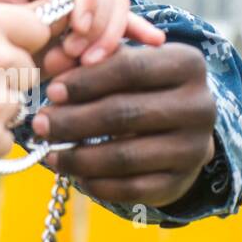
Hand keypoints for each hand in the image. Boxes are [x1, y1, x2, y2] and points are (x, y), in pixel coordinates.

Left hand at [0, 0, 164, 76]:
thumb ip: (34, 18)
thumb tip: (73, 26)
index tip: (77, 30)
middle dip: (96, 26)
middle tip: (75, 56)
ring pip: (116, 7)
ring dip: (105, 39)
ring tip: (81, 64)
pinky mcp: (88, 21)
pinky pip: (120, 22)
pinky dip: (135, 31)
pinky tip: (152, 41)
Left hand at [33, 43, 217, 208]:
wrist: (176, 126)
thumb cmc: (137, 83)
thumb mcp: (120, 59)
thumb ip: (90, 52)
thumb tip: (54, 59)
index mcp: (188, 64)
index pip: (130, 68)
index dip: (85, 80)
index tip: (51, 91)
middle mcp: (201, 106)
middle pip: (125, 114)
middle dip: (73, 121)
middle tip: (40, 124)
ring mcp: (195, 148)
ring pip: (126, 156)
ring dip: (79, 157)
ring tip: (50, 152)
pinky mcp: (183, 181)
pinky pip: (133, 189)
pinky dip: (98, 184)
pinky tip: (75, 175)